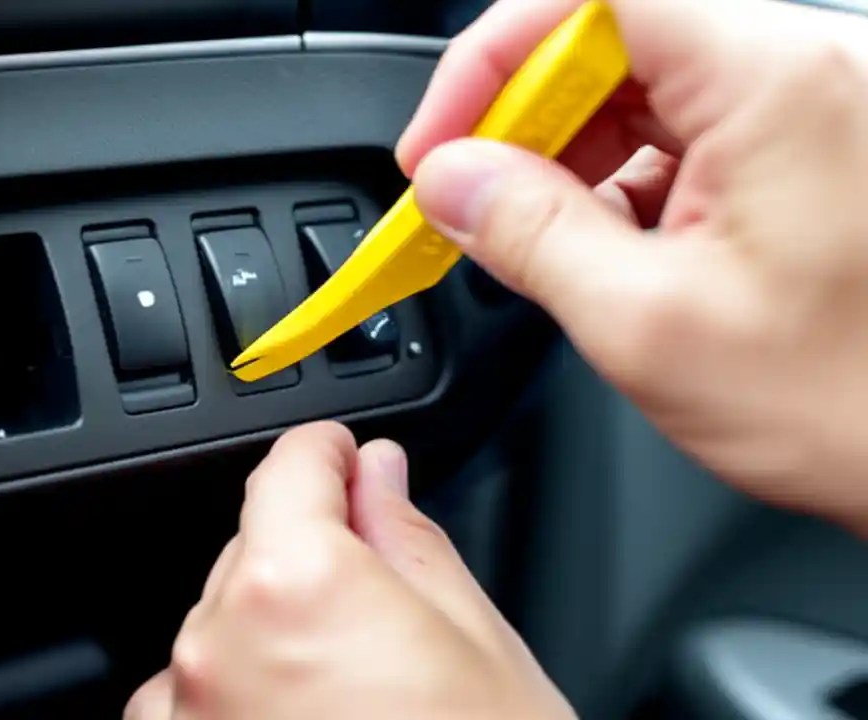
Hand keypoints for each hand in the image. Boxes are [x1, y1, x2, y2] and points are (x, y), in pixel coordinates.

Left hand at [124, 422, 571, 719]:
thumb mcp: (478, 645)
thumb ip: (407, 540)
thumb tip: (377, 475)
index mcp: (296, 587)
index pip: (291, 467)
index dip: (327, 452)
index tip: (343, 457)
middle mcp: (217, 647)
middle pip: (257, 547)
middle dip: (314, 554)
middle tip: (385, 606)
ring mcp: (186, 718)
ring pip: (223, 625)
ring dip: (274, 629)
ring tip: (358, 692)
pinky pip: (191, 699)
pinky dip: (238, 694)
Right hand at [398, 0, 867, 531]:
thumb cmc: (854, 406)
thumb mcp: (648, 326)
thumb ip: (530, 235)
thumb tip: (451, 182)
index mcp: (775, 83)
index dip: (493, 57)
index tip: (442, 138)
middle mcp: (802, 72)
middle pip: (611, 41)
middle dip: (520, 117)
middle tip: (464, 196)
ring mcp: (809, 108)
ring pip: (641, 88)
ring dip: (566, 156)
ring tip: (530, 238)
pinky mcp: (807, 150)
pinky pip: (683, 131)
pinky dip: (620, 181)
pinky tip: (595, 246)